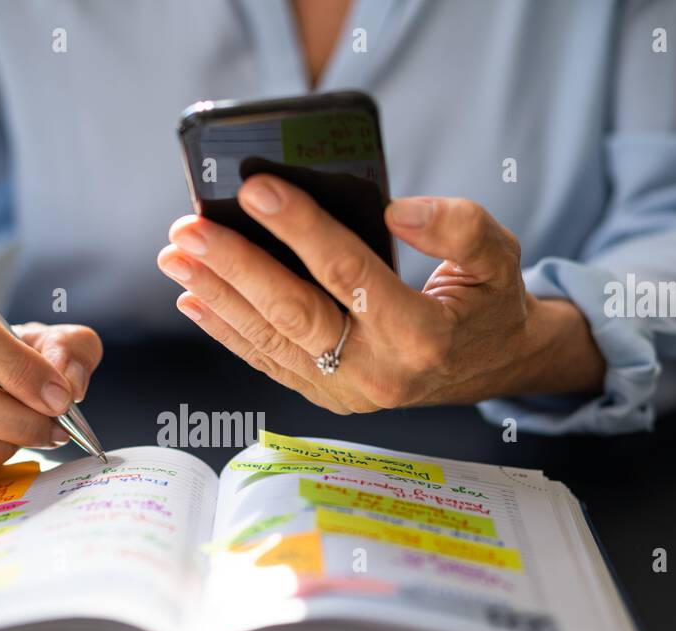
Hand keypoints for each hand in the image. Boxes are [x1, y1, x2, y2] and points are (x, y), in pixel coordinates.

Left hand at [157, 175, 604, 412]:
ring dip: (217, 296)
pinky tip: (194, 298)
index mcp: (421, 335)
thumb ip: (457, 227)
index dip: (301, 229)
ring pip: (270, 340)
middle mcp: (378, 372)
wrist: (491, 366)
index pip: (349, 273)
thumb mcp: (498, 256)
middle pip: (293, 313)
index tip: (258, 190)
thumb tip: (394, 210)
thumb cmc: (489, 302)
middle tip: (190, 228)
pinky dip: (226, 330)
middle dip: (235, 267)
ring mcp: (346, 392)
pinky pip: (266, 362)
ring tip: (177, 256)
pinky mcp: (325, 396)